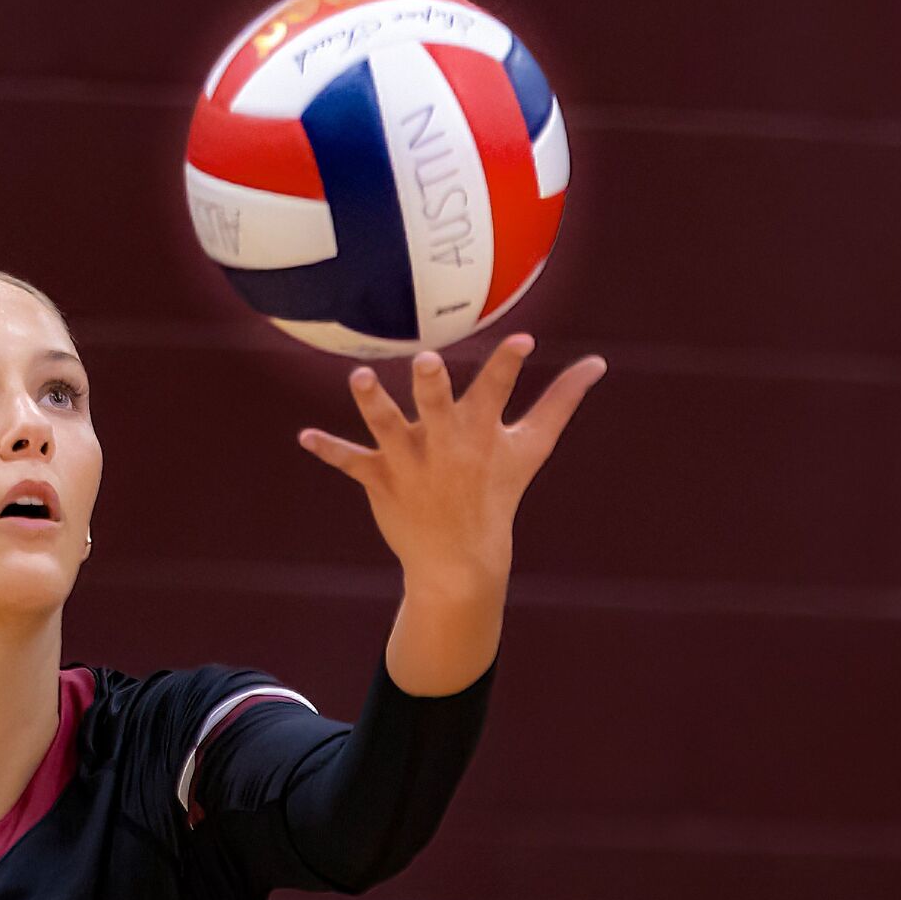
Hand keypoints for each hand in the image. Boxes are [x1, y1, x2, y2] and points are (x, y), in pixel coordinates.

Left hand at [296, 334, 606, 588]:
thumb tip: (598, 363)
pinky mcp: (381, 479)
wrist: (461, 558)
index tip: (520, 341)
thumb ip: (560, 401)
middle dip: (432, 386)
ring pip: (388, 427)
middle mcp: (445, 444)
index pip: (498, 392)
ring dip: (373, 404)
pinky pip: (349, 462)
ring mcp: (411, 462)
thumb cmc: (499, 492)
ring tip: (359, 377)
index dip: (508, 365)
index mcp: (481, 433)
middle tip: (427, 360)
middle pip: (437, 409)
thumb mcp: (532, 448)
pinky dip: (327, 450)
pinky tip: (302, 437)